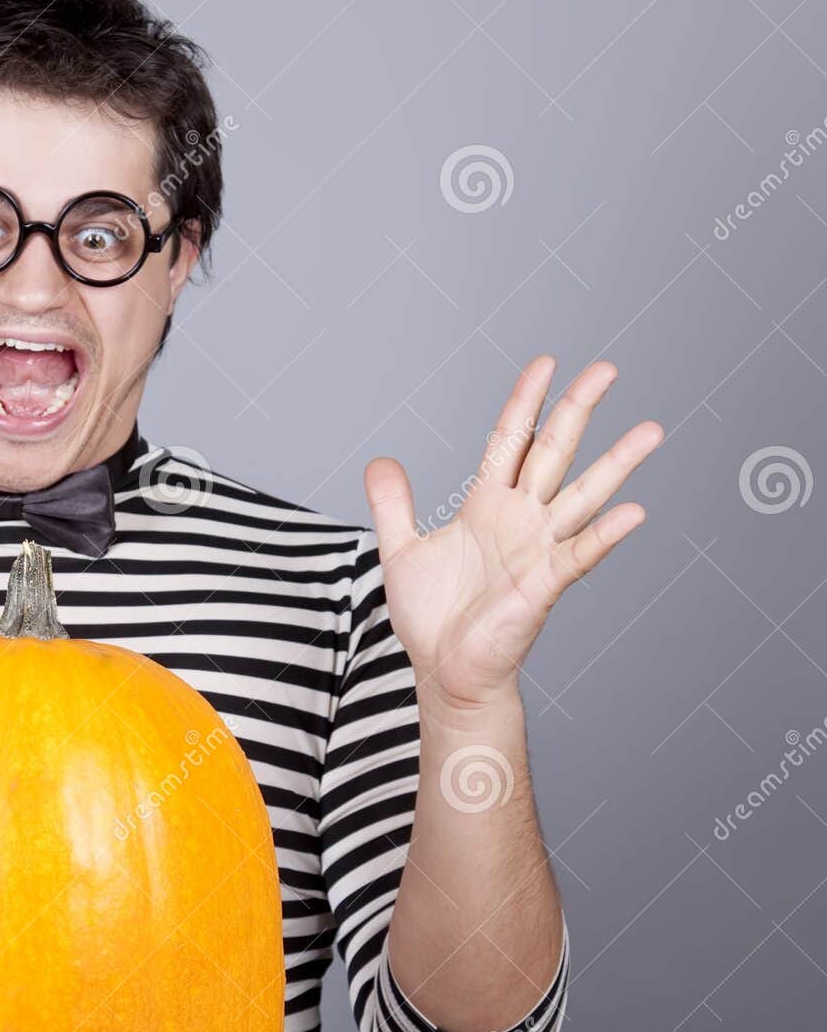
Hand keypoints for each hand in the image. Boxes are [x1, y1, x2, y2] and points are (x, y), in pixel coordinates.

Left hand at [362, 355, 662, 712]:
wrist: (444, 670)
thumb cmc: (432, 616)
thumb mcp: (401, 549)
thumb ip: (393, 504)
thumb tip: (381, 460)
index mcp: (486, 504)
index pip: (512, 439)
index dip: (526, 401)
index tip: (546, 362)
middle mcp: (519, 519)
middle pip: (554, 452)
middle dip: (578, 410)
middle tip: (607, 368)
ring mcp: (537, 550)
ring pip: (582, 496)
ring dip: (617, 464)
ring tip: (651, 429)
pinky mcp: (544, 585)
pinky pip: (580, 554)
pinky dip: (606, 534)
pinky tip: (633, 511)